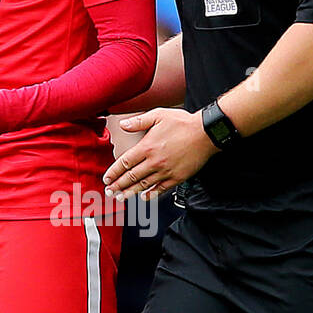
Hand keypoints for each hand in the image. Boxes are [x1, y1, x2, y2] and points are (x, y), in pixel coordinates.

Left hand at [103, 108, 217, 197]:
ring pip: (144, 185)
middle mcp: (154, 161)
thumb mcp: (158, 115)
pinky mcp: (177, 177)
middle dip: (118, 185)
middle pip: (131, 177)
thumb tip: (123, 124)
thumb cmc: (183, 123)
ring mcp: (166, 171)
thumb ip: (138, 121)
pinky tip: (144, 197)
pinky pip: (161, 189)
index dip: (114, 172)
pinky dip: (151, 195)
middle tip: (109, 191)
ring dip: (130, 192)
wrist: (206, 133)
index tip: (107, 179)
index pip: (124, 163)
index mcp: (147, 147)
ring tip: (121, 197)